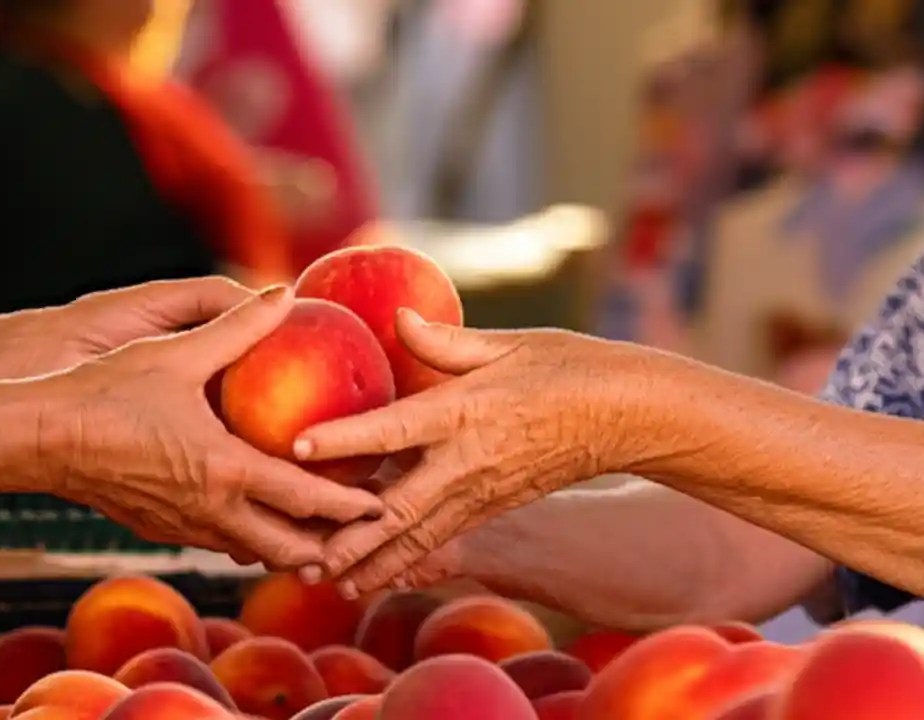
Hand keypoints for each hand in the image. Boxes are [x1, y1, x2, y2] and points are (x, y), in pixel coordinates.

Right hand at [38, 286, 382, 566]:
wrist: (33, 438)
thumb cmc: (104, 394)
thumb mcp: (177, 354)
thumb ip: (238, 326)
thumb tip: (285, 291)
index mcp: (225, 471)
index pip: (305, 500)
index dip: (349, 507)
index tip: (383, 509)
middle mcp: (210, 511)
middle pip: (288, 547)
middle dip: (330, 548)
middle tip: (364, 538)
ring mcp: (182, 527)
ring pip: (252, 552)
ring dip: (290, 550)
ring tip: (323, 541)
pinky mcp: (159, 529)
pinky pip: (218, 543)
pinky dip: (249, 542)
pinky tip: (256, 526)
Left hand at [292, 310, 640, 595]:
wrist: (625, 416)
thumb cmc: (568, 368)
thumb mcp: (510, 344)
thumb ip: (446, 341)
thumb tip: (398, 318)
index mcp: (465, 412)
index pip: (394, 429)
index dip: (345, 438)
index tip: (297, 447)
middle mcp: (467, 462)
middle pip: (398, 508)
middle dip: (350, 537)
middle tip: (303, 557)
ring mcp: (480, 492)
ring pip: (418, 537)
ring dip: (371, 562)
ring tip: (328, 582)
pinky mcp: (490, 507)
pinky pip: (440, 539)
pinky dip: (405, 560)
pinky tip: (375, 574)